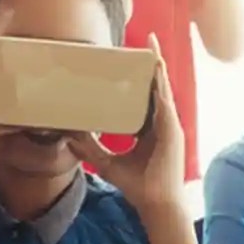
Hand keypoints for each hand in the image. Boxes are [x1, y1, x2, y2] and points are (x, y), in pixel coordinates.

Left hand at [68, 34, 182, 207]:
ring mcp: (169, 124)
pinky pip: (165, 100)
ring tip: (151, 46)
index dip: (139, 78)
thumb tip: (70, 135)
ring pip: (162, 88)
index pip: (144, 97)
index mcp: (149, 128)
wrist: (156, 202)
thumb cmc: (138, 185)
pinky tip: (156, 67)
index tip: (130, 61)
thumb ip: (91, 148)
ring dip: (158, 67)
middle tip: (146, 41)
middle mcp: (161, 122)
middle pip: (155, 87)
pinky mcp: (172, 129)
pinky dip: (160, 82)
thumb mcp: (107, 162)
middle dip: (152, 64)